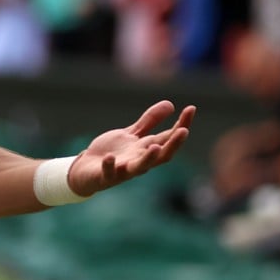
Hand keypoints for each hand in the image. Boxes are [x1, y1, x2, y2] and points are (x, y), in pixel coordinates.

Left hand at [67, 100, 194, 197]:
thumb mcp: (132, 135)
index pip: (168, 138)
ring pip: (140, 167)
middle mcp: (139, 161)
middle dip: (173, 144)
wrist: (87, 170)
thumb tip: (170, 104)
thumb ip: (149, 122)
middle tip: (184, 131)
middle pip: (161, 155)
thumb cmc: (114, 153)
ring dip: (148, 158)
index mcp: (146, 149)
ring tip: (155, 147)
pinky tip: (109, 157)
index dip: (181, 124)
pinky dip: (109, 165)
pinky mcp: (105, 175)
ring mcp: (123, 170)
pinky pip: (108, 172)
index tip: (191, 108)